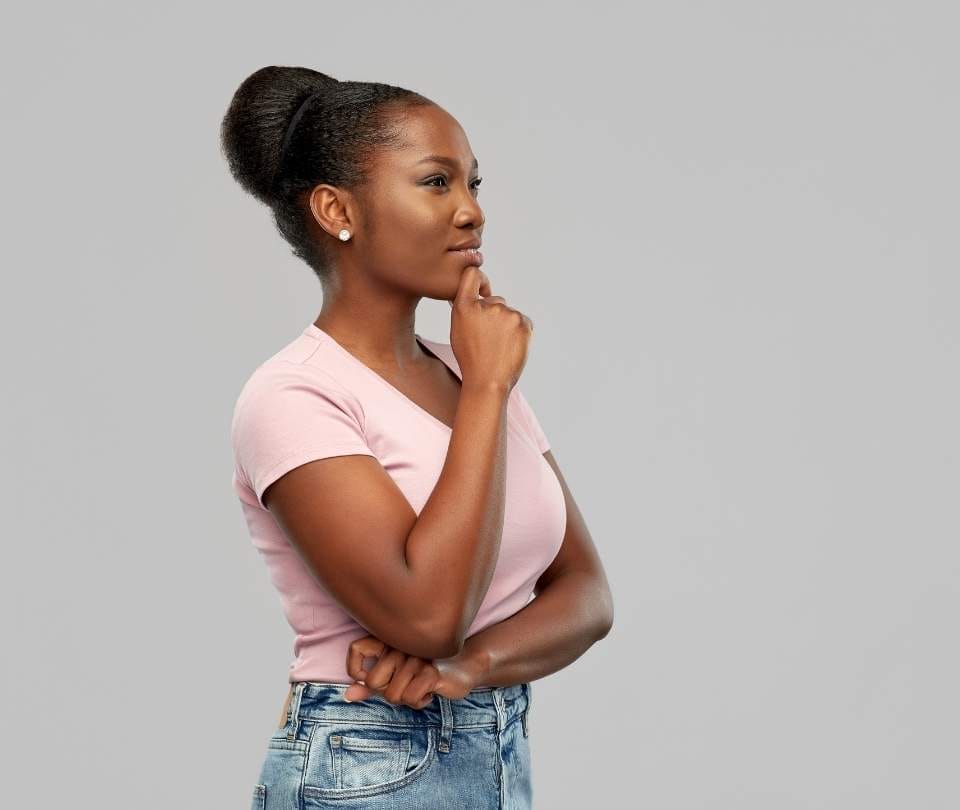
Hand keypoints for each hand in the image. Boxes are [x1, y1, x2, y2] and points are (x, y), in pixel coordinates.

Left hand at [343, 634, 481, 706]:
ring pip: (391, 695)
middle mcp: (399, 644)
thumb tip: (348, 695)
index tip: (367, 680)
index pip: (356, 648)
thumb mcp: (397, 676)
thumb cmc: (428, 669)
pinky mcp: (429, 672)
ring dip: (406, 699)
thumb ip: (371, 684)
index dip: (355, 670)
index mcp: (389, 639)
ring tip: (419, 687)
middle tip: (404, 685)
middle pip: (373, 681)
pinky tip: (430, 692)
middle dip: (386, 692)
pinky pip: (410, 698)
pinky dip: (419, 702)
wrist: (467, 664)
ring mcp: (414, 657)